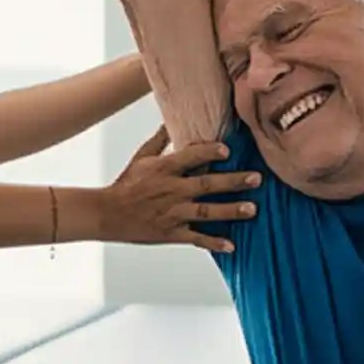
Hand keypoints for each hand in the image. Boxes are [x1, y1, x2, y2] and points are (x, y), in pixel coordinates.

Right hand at [97, 126, 259, 252]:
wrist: (107, 214)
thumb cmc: (126, 184)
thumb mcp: (142, 157)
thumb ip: (161, 139)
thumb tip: (172, 118)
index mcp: (164, 169)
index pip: (191, 157)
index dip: (209, 152)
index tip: (227, 150)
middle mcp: (172, 191)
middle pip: (207, 185)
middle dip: (233, 182)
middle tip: (256, 178)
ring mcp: (173, 213)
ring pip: (206, 212)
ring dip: (231, 211)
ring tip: (252, 209)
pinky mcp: (171, 233)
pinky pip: (195, 238)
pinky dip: (213, 242)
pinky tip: (231, 245)